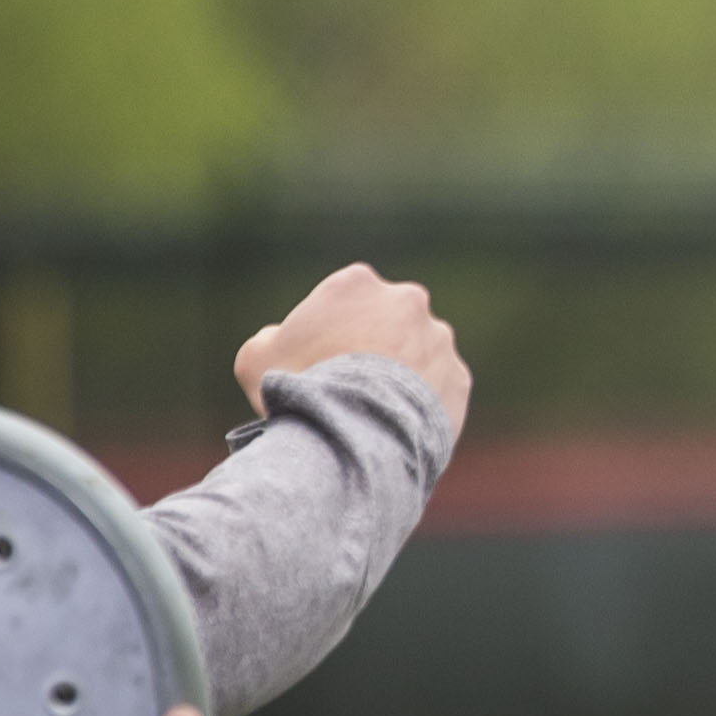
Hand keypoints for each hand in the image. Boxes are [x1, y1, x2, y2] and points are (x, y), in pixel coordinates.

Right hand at [236, 264, 471, 434]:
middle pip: (387, 321)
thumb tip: (278, 337)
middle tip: (352, 383)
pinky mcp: (459, 376)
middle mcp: (406, 300)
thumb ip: (269, 338)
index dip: (331, 327)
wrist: (353, 432)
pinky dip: (425, 403)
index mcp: (357, 283)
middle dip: (374, 345)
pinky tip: (400, 423)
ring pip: (419, 353)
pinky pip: (441, 388)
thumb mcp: (255, 358)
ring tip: (378, 409)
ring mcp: (438, 339)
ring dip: (404, 373)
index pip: (346, 297)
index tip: (321, 356)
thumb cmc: (299, 388)